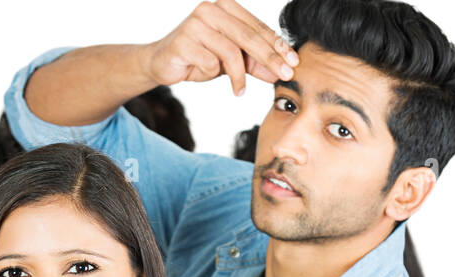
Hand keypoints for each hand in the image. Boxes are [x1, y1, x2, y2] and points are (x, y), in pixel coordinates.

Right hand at [146, 0, 299, 96]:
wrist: (161, 62)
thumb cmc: (199, 57)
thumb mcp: (231, 59)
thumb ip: (255, 62)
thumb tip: (282, 72)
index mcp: (225, 6)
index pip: (257, 27)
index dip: (277, 46)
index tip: (293, 63)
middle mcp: (211, 9)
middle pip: (248, 36)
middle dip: (269, 58)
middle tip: (284, 75)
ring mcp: (195, 23)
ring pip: (231, 51)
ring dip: (239, 75)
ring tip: (240, 90)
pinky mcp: (183, 41)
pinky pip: (210, 62)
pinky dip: (214, 74)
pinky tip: (210, 77)